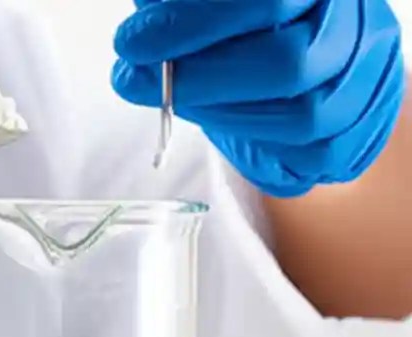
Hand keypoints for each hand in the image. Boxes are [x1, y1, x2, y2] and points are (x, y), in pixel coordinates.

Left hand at [112, 0, 405, 197]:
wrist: (321, 72)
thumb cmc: (258, 32)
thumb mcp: (223, 11)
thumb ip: (188, 10)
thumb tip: (145, 13)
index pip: (267, 3)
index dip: (192, 24)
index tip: (131, 42)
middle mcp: (359, 32)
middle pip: (286, 64)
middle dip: (198, 80)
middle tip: (134, 81)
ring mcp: (367, 86)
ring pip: (300, 117)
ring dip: (218, 115)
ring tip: (175, 101)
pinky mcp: (359, 137)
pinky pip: (308, 157)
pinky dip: (255, 149)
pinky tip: (222, 123)